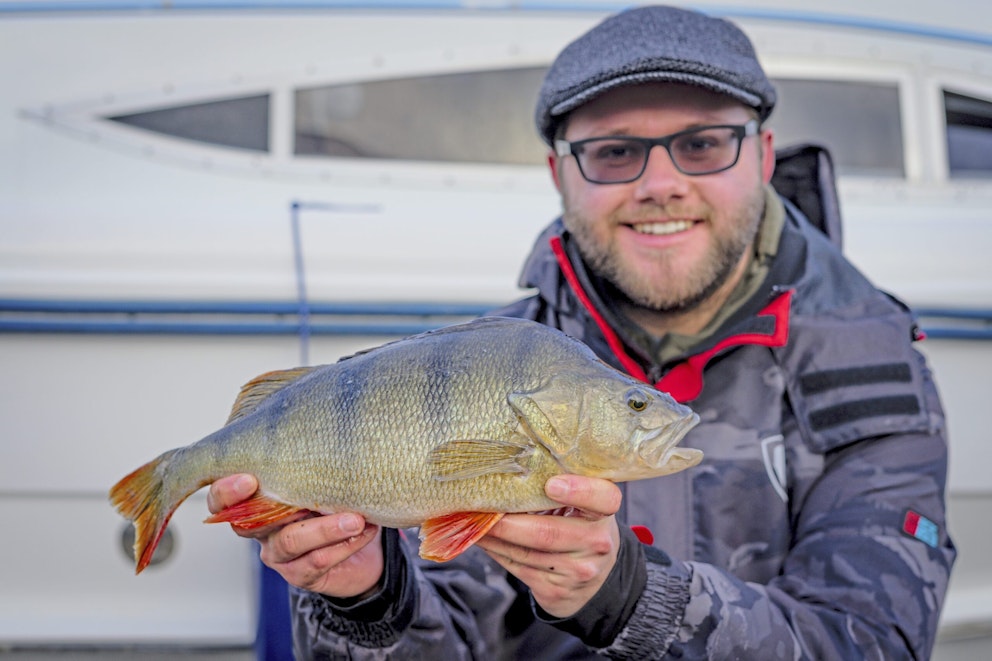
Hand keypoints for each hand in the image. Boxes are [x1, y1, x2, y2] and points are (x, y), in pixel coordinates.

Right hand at [207, 474, 383, 597]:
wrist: (363, 550)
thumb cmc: (336, 504)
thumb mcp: (323, 481)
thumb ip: (313, 468)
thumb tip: (327, 440)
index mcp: (256, 502)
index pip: (222, 500)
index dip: (226, 492)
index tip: (248, 479)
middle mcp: (261, 530)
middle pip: (249, 524)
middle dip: (276, 507)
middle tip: (306, 496)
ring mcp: (278, 555)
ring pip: (291, 540)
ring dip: (326, 528)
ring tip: (355, 519)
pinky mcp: (301, 575)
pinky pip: (318, 559)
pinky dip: (345, 543)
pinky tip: (365, 529)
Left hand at [475, 474, 622, 617]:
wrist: (596, 580)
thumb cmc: (582, 527)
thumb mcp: (585, 505)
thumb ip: (562, 485)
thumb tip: (511, 469)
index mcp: (604, 512)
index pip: (604, 499)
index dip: (579, 491)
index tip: (551, 485)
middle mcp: (596, 543)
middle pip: (547, 533)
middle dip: (507, 522)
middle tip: (480, 506)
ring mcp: (577, 571)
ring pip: (525, 553)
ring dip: (493, 536)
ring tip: (472, 520)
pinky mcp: (556, 590)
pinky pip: (517, 568)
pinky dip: (495, 550)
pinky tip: (482, 539)